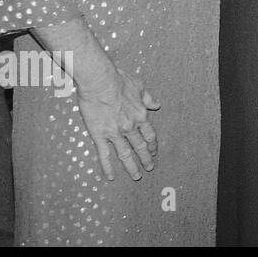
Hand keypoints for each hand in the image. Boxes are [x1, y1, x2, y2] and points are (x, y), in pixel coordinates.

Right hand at [75, 63, 159, 182]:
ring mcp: (115, 133)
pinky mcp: (99, 135)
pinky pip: (105, 155)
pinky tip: (111, 177)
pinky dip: (108, 167)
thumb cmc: (119, 80)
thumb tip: (157, 105)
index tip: (154, 151)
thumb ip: (148, 98)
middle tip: (150, 168)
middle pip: (141, 146)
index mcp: (140, 115)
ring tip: (137, 176)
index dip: (153, 145)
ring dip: (132, 167)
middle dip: (146, 158)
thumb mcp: (139, 86)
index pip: (150, 134)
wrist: (100, 81)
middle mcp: (130, 127)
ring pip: (126, 154)